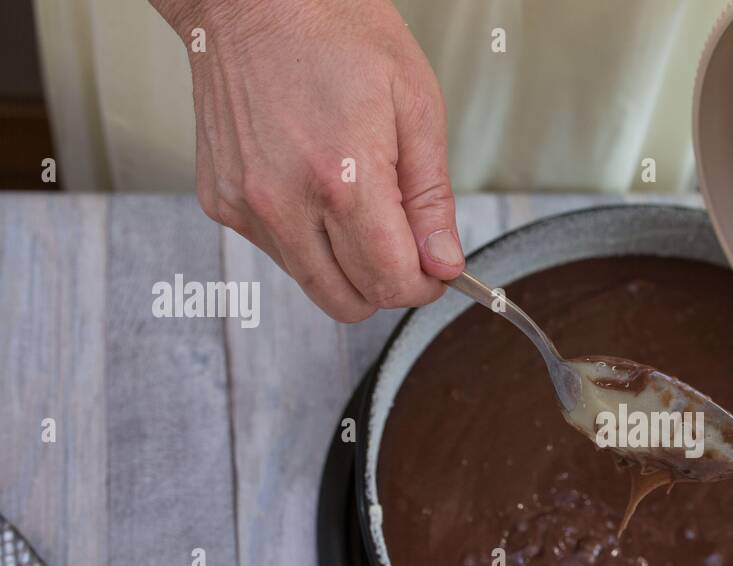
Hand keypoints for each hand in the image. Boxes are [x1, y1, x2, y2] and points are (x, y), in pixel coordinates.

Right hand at [152, 0, 462, 322]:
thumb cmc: (334, 31)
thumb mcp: (415, 106)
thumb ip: (432, 198)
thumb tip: (444, 263)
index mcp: (340, 178)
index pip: (390, 282)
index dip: (424, 284)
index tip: (435, 266)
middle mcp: (284, 201)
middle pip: (350, 300)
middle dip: (388, 284)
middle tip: (404, 244)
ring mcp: (246, 205)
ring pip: (314, 285)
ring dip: (347, 266)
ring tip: (359, 206)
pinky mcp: (222, 202)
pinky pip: (279, 254)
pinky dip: (309, 241)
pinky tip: (317, 191)